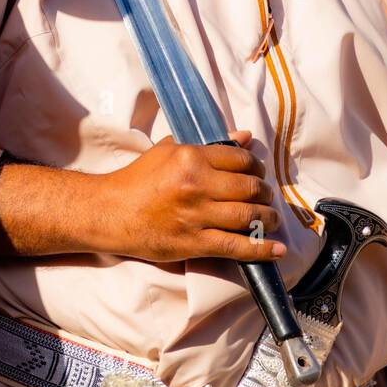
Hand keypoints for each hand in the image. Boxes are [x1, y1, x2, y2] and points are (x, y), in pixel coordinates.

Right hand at [98, 130, 285, 262]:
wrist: (109, 212)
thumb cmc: (137, 179)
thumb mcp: (169, 150)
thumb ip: (208, 144)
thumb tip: (244, 137)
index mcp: (191, 157)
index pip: (240, 159)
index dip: (256, 167)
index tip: (259, 173)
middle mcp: (197, 185)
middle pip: (250, 188)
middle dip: (266, 193)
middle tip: (267, 196)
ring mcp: (196, 216)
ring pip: (248, 216)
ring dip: (268, 218)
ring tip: (272, 219)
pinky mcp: (194, 243)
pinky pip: (235, 246)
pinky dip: (261, 249)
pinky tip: (276, 250)